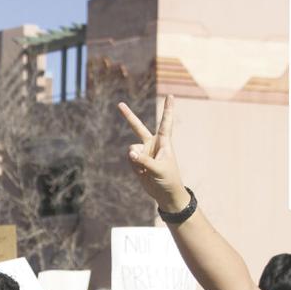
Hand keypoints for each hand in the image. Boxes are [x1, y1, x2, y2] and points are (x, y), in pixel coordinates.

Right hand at [119, 95, 189, 211]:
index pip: (165, 122)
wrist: (165, 194)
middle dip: (128, 116)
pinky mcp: (137, 161)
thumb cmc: (168, 179)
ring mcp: (143, 152)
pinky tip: (142, 173)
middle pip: (137, 127)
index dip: (168, 109)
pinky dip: (134, 167)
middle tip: (119, 104)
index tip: (171, 95)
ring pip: (131, 150)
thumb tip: (129, 152)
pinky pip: (130, 160)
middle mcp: (152, 144)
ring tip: (146, 170)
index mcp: (164, 142)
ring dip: (136, 160)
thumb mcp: (158, 169)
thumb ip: (143, 160)